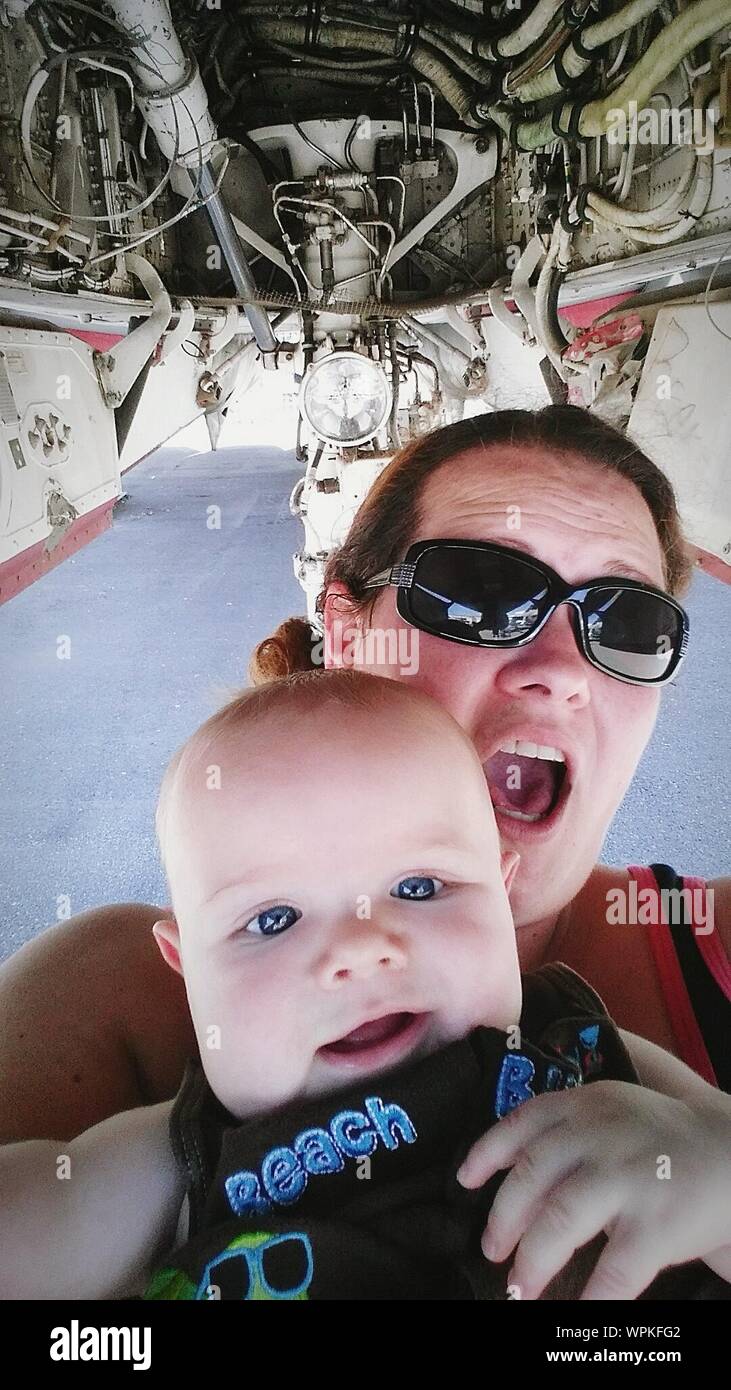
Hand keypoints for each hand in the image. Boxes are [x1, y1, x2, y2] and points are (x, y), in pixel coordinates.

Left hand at [456, 1081, 730, 1299]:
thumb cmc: (662, 1138)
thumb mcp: (611, 1111)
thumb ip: (565, 1131)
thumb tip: (507, 1173)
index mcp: (584, 1106)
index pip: (521, 1124)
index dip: (486, 1153)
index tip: (464, 1181)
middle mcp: (599, 1137)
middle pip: (529, 1180)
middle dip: (502, 1221)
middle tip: (492, 1250)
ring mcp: (627, 1179)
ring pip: (558, 1223)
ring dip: (532, 1262)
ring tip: (519, 1289)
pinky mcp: (655, 1225)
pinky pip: (611, 1273)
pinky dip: (588, 1301)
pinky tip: (576, 1317)